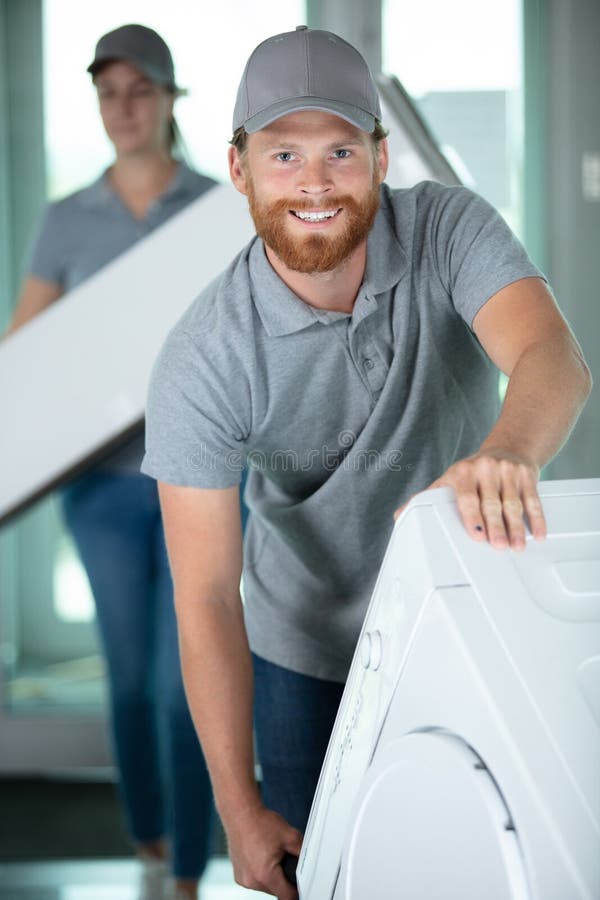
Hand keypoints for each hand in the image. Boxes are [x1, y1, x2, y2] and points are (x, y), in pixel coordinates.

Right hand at [225, 802, 302, 898]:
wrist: (240, 812)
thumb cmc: (261, 822)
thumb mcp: (290, 836)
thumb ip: (303, 854)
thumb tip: (310, 864)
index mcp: (265, 875)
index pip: (287, 896)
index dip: (296, 890)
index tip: (300, 884)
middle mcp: (251, 881)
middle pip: (275, 891)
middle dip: (283, 877)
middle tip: (284, 857)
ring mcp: (242, 878)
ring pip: (264, 885)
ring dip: (271, 875)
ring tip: (271, 853)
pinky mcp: (237, 873)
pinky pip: (254, 878)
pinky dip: (260, 870)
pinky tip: (261, 854)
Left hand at [394, 451, 546, 550]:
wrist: (507, 447)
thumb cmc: (472, 471)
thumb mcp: (449, 480)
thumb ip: (427, 498)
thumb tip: (399, 517)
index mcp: (462, 472)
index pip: (467, 498)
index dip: (472, 517)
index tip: (477, 535)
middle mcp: (485, 468)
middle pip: (492, 503)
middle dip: (496, 527)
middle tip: (499, 546)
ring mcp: (508, 470)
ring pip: (513, 504)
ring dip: (516, 527)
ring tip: (517, 546)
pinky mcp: (527, 474)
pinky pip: (533, 499)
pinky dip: (537, 518)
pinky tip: (537, 534)